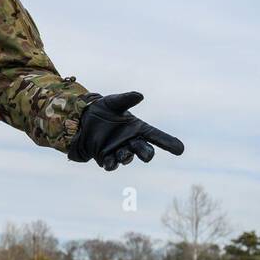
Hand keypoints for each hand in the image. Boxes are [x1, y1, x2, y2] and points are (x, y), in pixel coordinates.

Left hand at [67, 91, 184, 170]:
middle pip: (144, 150)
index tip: (180, 149)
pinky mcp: (104, 157)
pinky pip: (110, 164)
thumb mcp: (111, 102)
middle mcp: (130, 141)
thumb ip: (125, 100)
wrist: (79, 119)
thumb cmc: (100, 109)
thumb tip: (139, 95)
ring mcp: (117, 151)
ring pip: (126, 158)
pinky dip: (110, 164)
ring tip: (123, 154)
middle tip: (147, 155)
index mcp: (137, 128)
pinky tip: (109, 164)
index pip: (156, 136)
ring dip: (126, 157)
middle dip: (146, 153)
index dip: (168, 142)